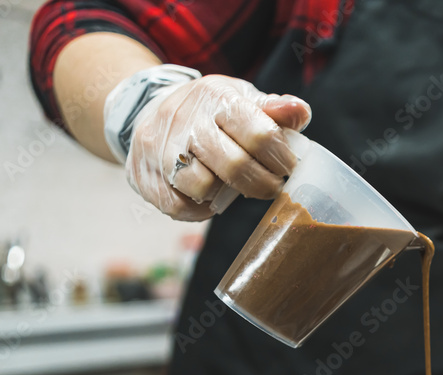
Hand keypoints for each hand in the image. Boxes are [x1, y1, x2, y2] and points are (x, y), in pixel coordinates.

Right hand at [125, 75, 310, 220]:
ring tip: (236, 186)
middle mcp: (184, 120)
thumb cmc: (209, 110)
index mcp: (215, 97)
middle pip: (234, 165)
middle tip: (272, 186)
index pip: (259, 133)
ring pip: (202, 187)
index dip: (281, 157)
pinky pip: (178, 206)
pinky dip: (199, 209)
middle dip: (263, 184)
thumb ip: (274, 109)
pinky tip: (209, 196)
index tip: (287, 166)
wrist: (148, 108)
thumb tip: (299, 112)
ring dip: (227, 194)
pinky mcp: (143, 174)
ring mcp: (159, 148)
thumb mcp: (241, 98)